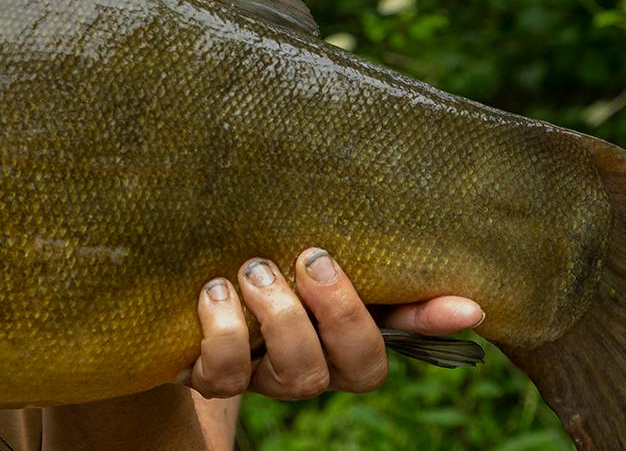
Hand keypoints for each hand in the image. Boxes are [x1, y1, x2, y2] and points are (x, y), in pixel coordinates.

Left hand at [182, 248, 482, 399]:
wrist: (159, 286)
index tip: (467, 303)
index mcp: (339, 330)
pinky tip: (211, 290)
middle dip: (342, 312)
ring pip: (298, 373)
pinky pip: (224, 374)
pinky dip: (221, 328)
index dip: (433, 321)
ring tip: (254, 269)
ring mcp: (263, 375)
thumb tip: (445, 264)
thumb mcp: (290, 249)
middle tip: (311, 258)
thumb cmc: (242, 258)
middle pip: (357, 367)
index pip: (403, 333)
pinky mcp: (211, 376)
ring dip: (282, 317)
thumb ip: (353, 253)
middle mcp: (310, 363)